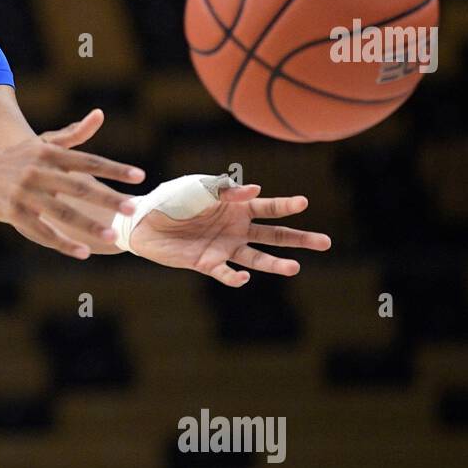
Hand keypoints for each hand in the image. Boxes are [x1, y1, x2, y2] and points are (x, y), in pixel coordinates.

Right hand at [0, 109, 145, 259]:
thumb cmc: (19, 158)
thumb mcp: (43, 142)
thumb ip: (74, 133)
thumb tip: (100, 115)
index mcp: (49, 153)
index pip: (88, 160)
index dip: (114, 169)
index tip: (139, 177)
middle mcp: (37, 171)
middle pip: (78, 187)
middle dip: (108, 199)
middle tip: (132, 209)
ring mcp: (24, 193)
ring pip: (62, 213)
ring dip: (89, 225)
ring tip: (112, 235)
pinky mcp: (13, 213)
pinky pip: (42, 231)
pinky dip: (63, 243)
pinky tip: (83, 252)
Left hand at [129, 181, 331, 286]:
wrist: (140, 221)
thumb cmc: (171, 199)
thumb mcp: (197, 188)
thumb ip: (224, 190)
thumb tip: (256, 190)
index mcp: (237, 206)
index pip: (269, 207)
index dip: (286, 205)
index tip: (303, 203)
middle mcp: (236, 228)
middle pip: (274, 235)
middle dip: (300, 239)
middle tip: (326, 243)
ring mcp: (223, 247)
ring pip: (256, 258)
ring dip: (275, 263)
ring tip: (295, 268)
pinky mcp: (206, 263)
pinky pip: (225, 273)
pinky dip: (234, 278)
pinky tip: (243, 279)